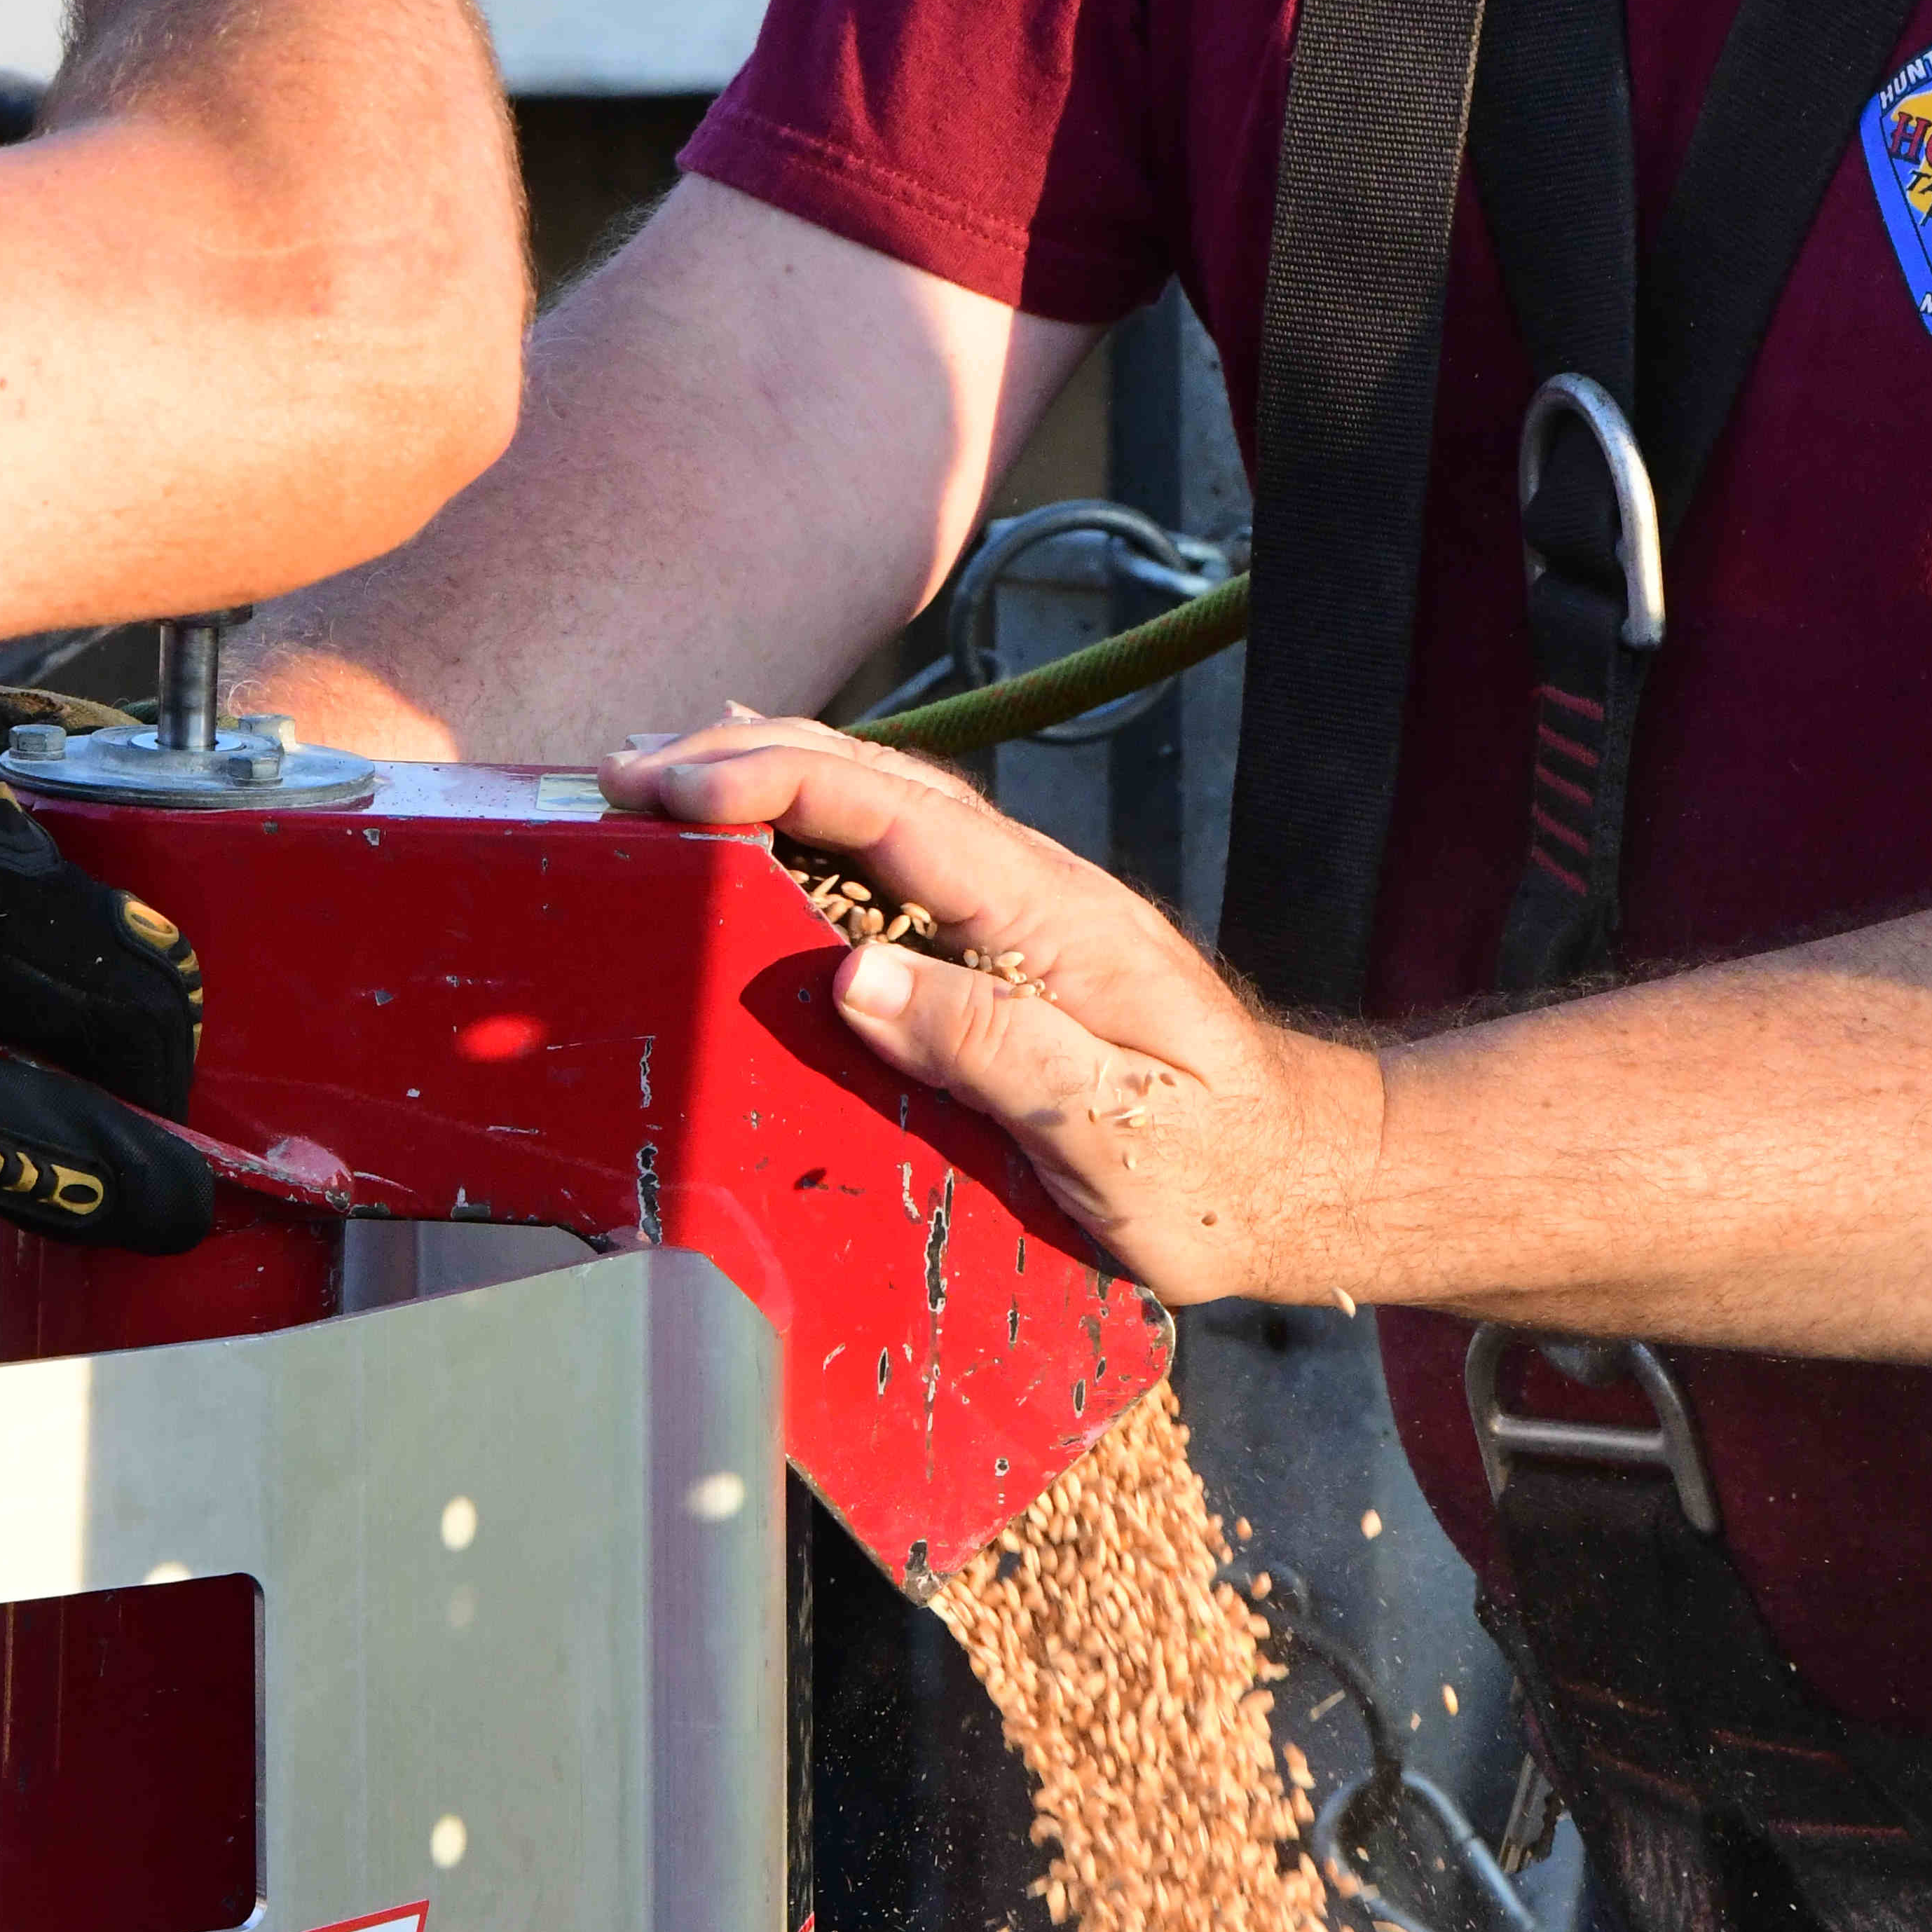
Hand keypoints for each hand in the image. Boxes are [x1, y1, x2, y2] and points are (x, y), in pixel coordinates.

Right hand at [601, 716, 1381, 1308]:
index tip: (674, 790)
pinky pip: (900, 854)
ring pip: (885, 801)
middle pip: (877, 780)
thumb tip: (856, 978)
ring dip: (771, 775)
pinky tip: (766, 827)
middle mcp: (1034, 887)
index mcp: (1052, 917)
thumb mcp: (1116, 1133)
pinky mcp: (1016, 938)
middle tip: (625, 775)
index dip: (776, 785)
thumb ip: (994, 1050)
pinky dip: (818, 820)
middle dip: (744, 759)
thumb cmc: (1220, 1169)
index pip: (896, 812)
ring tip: (663, 775)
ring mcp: (1026, 906)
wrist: (1306, 1172)